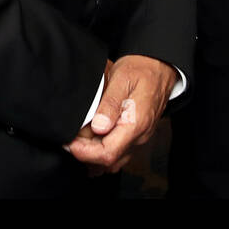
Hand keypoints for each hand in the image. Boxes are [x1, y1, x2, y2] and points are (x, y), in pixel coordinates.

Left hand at [64, 55, 176, 172]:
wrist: (159, 67)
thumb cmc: (142, 69)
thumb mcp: (122, 78)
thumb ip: (110, 104)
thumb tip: (98, 128)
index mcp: (136, 124)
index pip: (108, 153)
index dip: (84, 153)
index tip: (69, 143)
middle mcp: (140, 136)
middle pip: (109, 161)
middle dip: (86, 154)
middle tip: (72, 137)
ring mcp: (139, 138)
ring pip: (114, 161)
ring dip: (94, 155)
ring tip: (80, 137)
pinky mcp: (137, 136)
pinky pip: (119, 154)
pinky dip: (103, 151)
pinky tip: (92, 139)